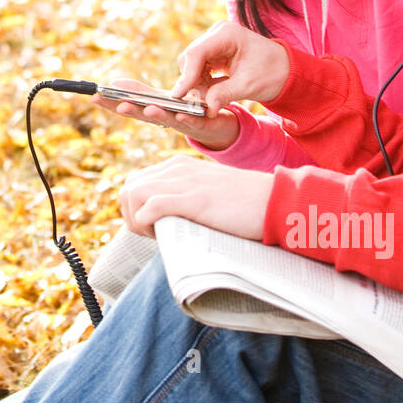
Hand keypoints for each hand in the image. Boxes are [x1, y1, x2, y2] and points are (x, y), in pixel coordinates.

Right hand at [91, 77, 241, 150]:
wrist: (217, 126)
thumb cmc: (184, 111)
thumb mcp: (160, 99)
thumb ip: (141, 92)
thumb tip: (116, 82)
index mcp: (153, 110)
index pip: (128, 105)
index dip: (111, 102)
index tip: (94, 95)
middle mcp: (165, 119)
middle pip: (143, 114)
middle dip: (129, 109)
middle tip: (115, 104)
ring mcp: (183, 123)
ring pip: (168, 119)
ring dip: (157, 115)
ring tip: (147, 108)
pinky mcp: (203, 124)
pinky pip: (195, 120)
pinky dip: (187, 117)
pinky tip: (180, 112)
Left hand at [120, 155, 273, 239]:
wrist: (273, 202)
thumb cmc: (244, 206)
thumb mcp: (207, 194)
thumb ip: (185, 199)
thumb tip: (164, 221)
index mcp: (178, 167)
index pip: (136, 184)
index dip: (137, 209)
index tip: (154, 228)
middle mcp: (176, 169)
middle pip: (129, 189)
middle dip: (132, 216)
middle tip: (153, 235)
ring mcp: (184, 182)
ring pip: (133, 195)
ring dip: (137, 220)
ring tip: (158, 235)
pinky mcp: (193, 198)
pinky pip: (150, 207)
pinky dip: (147, 223)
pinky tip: (162, 234)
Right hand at [170, 21, 291, 112]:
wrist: (286, 69)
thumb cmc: (272, 73)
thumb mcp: (248, 86)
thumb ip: (224, 95)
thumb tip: (207, 110)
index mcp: (227, 34)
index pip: (197, 53)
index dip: (186, 76)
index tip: (179, 96)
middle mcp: (218, 33)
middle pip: (190, 58)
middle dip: (193, 82)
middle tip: (202, 103)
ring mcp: (214, 40)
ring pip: (191, 64)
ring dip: (197, 83)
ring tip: (212, 98)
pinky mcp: (214, 50)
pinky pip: (198, 66)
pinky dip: (202, 81)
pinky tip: (213, 92)